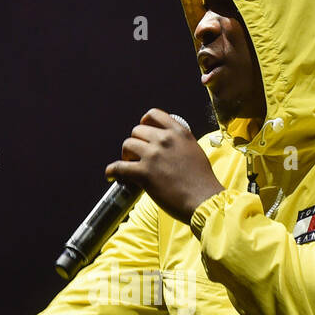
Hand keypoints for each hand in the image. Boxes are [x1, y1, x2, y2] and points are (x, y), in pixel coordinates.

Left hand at [105, 108, 224, 223]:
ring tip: (130, 165)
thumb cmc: (202, 182)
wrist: (204, 200)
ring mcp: (153, 155)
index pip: (153, 115)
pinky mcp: (144, 173)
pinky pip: (119, 167)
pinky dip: (112, 171)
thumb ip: (179, 144)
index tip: (143, 133)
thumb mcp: (194, 151)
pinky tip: (111, 176)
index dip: (144, 123)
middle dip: (135, 142)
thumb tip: (166, 147)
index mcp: (179, 133)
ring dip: (125, 155)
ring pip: (127, 145)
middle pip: (137, 130)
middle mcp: (165, 140)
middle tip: (137, 156)